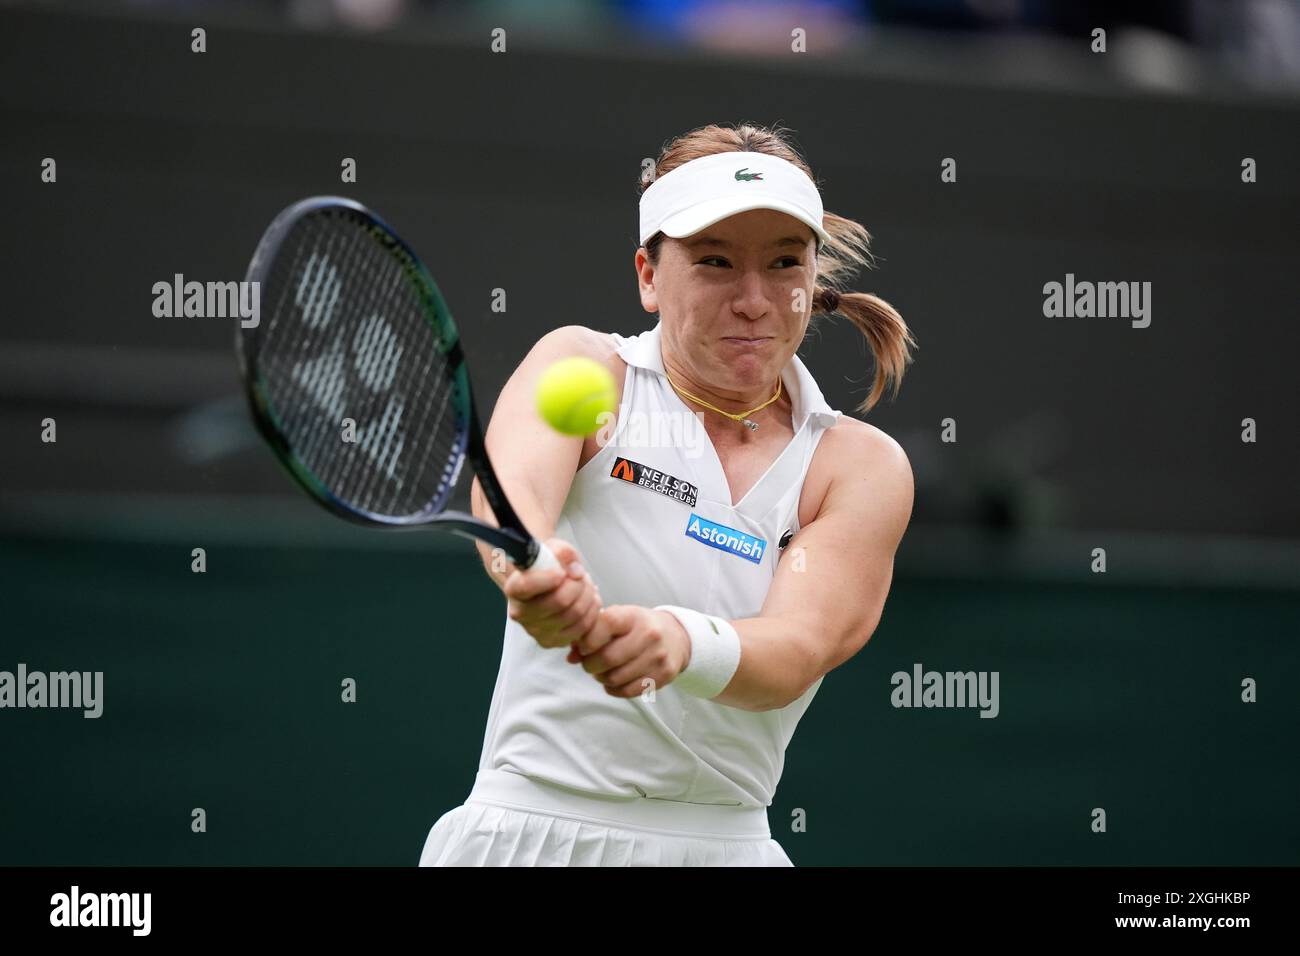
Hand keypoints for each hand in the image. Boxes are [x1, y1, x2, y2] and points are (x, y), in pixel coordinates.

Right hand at [503, 538, 601, 649]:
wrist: (544, 584)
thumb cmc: (546, 566)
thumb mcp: (552, 549)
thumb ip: (562, 553)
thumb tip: (575, 571)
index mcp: (514, 588)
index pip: (527, 586)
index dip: (548, 578)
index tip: (560, 572)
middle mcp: (521, 614)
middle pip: (560, 601)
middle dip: (578, 584)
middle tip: (580, 575)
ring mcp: (537, 631)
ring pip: (576, 614)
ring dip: (588, 595)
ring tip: (584, 585)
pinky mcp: (554, 641)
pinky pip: (583, 627)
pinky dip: (591, 610)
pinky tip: (587, 599)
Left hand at [570, 605, 691, 698]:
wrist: (675, 636)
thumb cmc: (636, 627)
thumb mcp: (617, 621)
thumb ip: (591, 634)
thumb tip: (571, 658)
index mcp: (633, 615)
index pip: (604, 625)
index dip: (587, 640)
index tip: (584, 647)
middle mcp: (648, 634)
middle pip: (607, 658)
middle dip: (590, 665)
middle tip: (589, 664)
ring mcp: (658, 656)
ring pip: (616, 678)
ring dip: (602, 678)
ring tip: (602, 672)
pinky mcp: (663, 675)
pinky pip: (629, 691)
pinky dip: (614, 689)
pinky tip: (612, 682)